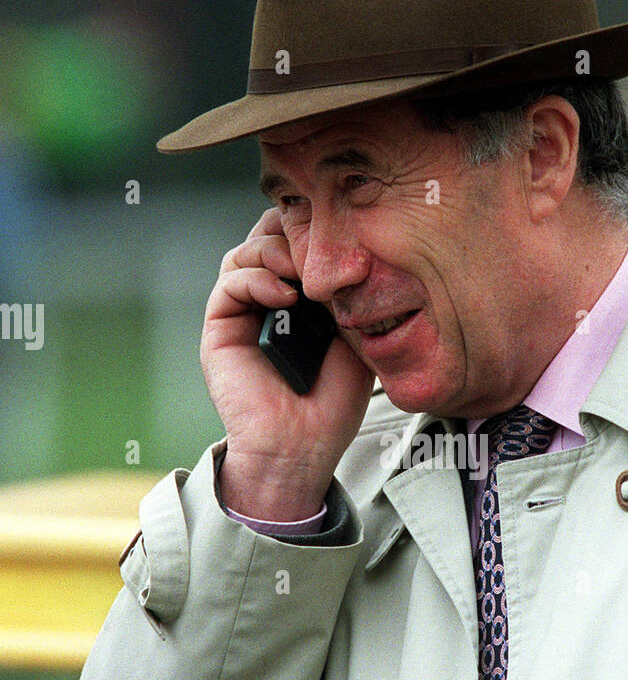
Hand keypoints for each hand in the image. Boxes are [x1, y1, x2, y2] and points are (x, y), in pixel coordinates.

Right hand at [201, 207, 374, 519]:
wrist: (302, 447)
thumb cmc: (331, 404)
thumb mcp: (355, 339)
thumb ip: (345, 294)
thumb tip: (344, 253)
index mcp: (298, 301)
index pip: (295, 244)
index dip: (312, 232)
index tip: (340, 240)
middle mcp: (265, 301)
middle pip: (265, 237)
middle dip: (291, 234)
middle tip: (318, 250)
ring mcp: (241, 313)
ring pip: (244, 253)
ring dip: (274, 252)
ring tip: (302, 275)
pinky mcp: (220, 327)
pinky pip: (230, 283)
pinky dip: (257, 279)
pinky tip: (285, 298)